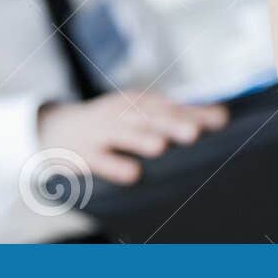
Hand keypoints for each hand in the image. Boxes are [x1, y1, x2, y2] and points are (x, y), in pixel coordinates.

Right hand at [36, 90, 228, 185]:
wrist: (54, 129)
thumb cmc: (113, 124)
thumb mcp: (140, 113)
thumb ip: (177, 116)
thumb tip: (223, 115)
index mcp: (141, 103)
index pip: (172, 107)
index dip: (195, 113)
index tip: (221, 120)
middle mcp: (123, 114)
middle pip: (150, 118)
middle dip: (172, 124)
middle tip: (195, 132)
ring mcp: (102, 132)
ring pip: (124, 135)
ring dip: (142, 140)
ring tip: (161, 146)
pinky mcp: (83, 154)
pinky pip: (99, 160)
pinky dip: (114, 166)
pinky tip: (131, 175)